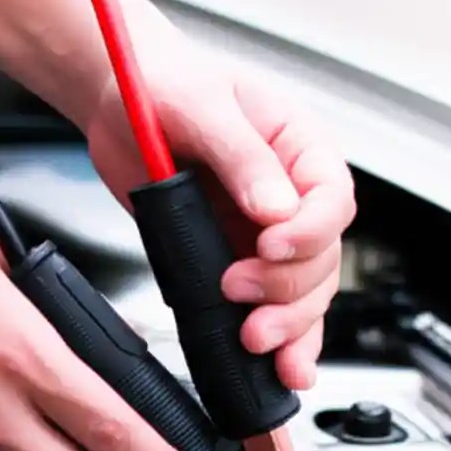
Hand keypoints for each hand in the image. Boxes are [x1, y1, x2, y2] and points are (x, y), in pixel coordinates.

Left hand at [82, 33, 355, 389]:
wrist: (118, 104)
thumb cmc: (165, 84)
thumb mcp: (202, 104)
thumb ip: (241, 156)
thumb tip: (275, 209)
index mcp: (300, 148)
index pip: (331, 198)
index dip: (309, 230)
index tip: (270, 244)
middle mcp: (292, 196)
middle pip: (322, 257)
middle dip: (287, 287)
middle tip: (239, 291)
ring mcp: (265, 234)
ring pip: (306, 293)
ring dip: (288, 324)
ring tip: (253, 339)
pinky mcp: (235, 261)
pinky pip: (272, 308)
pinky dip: (281, 340)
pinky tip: (280, 367)